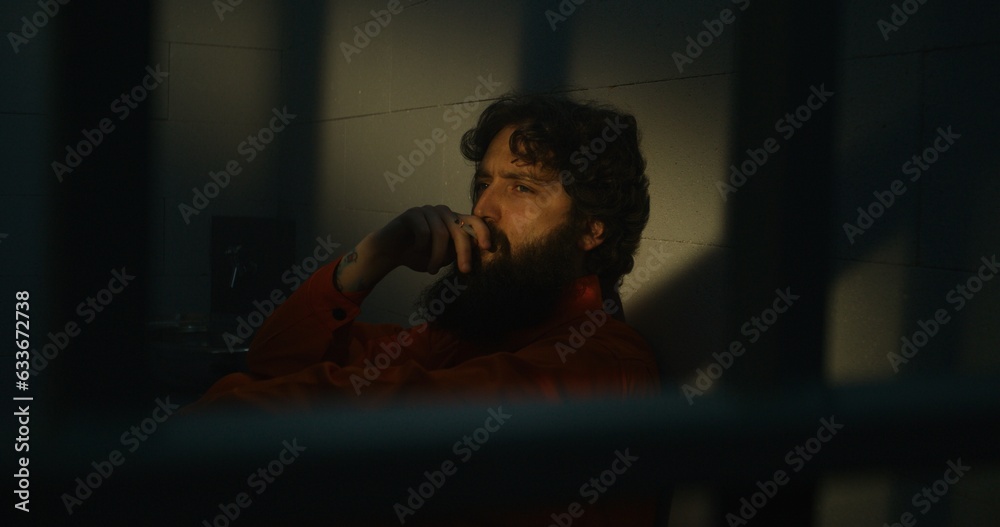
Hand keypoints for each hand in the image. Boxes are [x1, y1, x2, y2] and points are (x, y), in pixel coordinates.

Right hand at [374, 205, 490, 273]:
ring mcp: (427, 210)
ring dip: (437, 256)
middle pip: (460, 230)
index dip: (483, 232)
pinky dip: (421, 246)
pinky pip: (424, 231)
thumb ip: (457, 251)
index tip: (487, 248)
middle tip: (464, 270)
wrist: (389, 252)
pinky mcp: (412, 213)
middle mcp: (443, 212)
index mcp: (453, 220)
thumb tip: (475, 249)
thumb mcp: (442, 257)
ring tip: (432, 269)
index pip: (474, 221)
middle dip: (464, 252)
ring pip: (441, 234)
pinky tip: (415, 250)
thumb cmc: (418, 255)